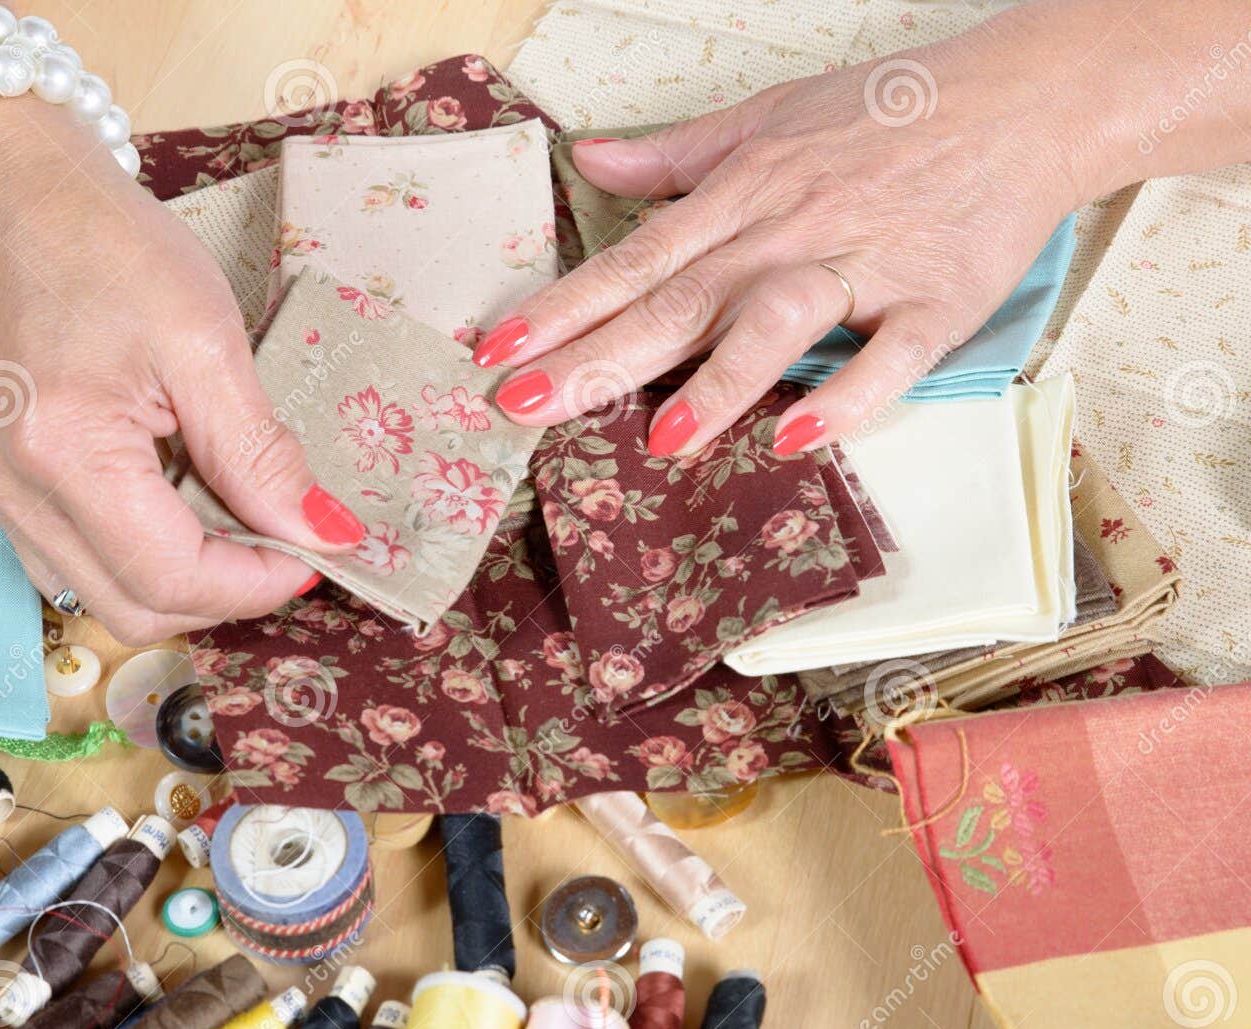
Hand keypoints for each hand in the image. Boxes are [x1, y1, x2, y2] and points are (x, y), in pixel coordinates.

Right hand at [0, 100, 363, 643]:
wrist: (29, 211)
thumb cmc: (113, 255)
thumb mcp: (208, 344)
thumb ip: (261, 453)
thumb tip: (323, 534)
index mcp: (65, 453)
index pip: (171, 577)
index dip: (257, 583)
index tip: (317, 550)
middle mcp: (19, 493)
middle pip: (137, 610)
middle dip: (226, 594)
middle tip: (286, 541)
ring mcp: (6, 498)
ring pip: (112, 603)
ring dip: (190, 586)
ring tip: (242, 525)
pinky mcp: (13, 494)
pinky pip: (86, 572)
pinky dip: (151, 566)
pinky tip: (189, 516)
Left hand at [473, 10, 1101, 455]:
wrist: (1021, 101)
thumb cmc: (885, 114)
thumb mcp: (768, 118)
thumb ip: (676, 157)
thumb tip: (588, 161)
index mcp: (743, 191)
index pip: (634, 259)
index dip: (560, 308)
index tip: (493, 354)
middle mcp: (790, 229)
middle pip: (681, 300)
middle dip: (597, 356)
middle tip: (523, 407)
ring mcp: (864, 266)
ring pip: (778, 321)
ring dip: (720, 382)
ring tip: (661, 440)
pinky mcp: (936, 301)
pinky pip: (890, 355)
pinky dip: (848, 394)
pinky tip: (798, 437)